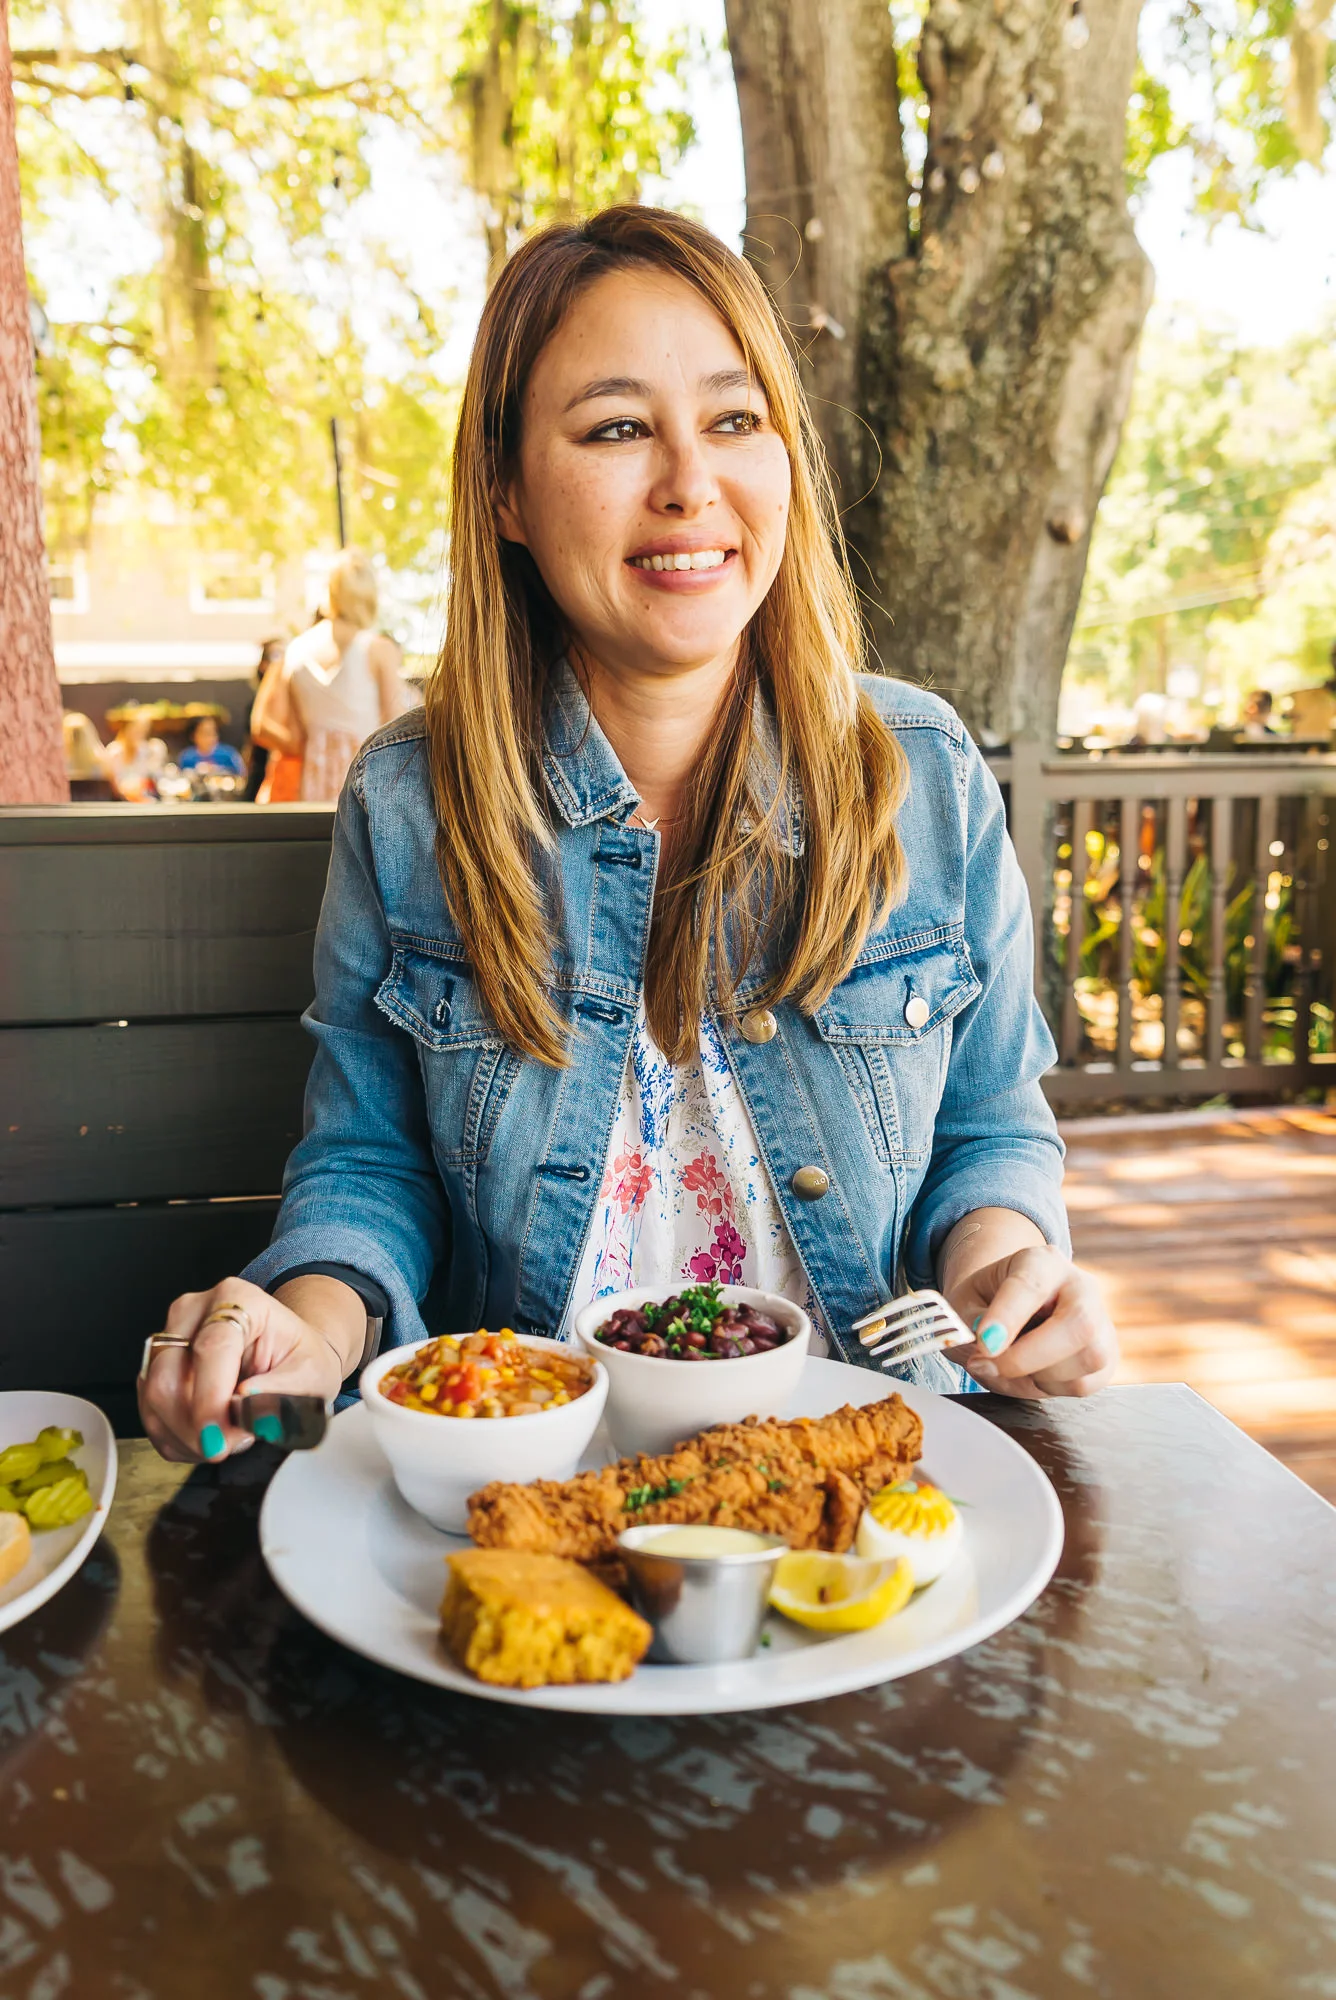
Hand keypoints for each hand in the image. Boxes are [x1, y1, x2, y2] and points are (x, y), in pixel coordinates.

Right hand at [138, 1276, 349, 1463]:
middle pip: (168, 1376)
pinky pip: (149, 1412)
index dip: (211, 1399)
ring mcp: (170, 1337)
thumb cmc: (299, 1358)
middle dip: (193, 1427)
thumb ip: (282, 1391)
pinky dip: (174, 1438)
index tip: (219, 1440)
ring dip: (184, 1436)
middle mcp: (194, 1311)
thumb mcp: (312, 1374)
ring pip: (153, 1398)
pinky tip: (205, 1439)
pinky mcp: (155, 1366)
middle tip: (229, 1446)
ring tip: (225, 1441)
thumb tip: (244, 1404)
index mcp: (239, 1299)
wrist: (287, 1354)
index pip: (212, 1348)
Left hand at [945, 1244, 1117, 1398]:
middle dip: (1028, 1356)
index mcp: (1042, 1262)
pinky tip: (1032, 1373)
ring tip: (1007, 1365)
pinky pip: (1084, 1384)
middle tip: (986, 1364)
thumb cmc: (988, 1301)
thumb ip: (969, 1321)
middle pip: (1079, 1323)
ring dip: (1036, 1375)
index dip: (1007, 1317)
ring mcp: (1101, 1323)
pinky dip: (1049, 1388)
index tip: (984, 1343)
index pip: (1031, 1285)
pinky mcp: (1107, 1358)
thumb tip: (986, 1346)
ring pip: (1086, 1359)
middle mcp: (1081, 1287)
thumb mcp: (964, 1301)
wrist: (1014, 1308)